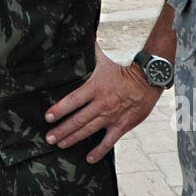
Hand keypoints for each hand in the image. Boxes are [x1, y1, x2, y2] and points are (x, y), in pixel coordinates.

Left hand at [43, 42, 162, 163]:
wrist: (147, 80)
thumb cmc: (123, 71)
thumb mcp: (104, 61)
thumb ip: (90, 53)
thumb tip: (80, 37)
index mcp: (95, 88)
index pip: (73, 100)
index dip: (60, 109)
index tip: (48, 117)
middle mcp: (101, 103)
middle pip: (78, 119)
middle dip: (61, 129)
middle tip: (49, 138)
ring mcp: (111, 116)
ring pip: (88, 130)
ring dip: (73, 139)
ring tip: (60, 145)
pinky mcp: (122, 126)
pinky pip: (108, 141)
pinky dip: (98, 151)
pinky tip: (89, 158)